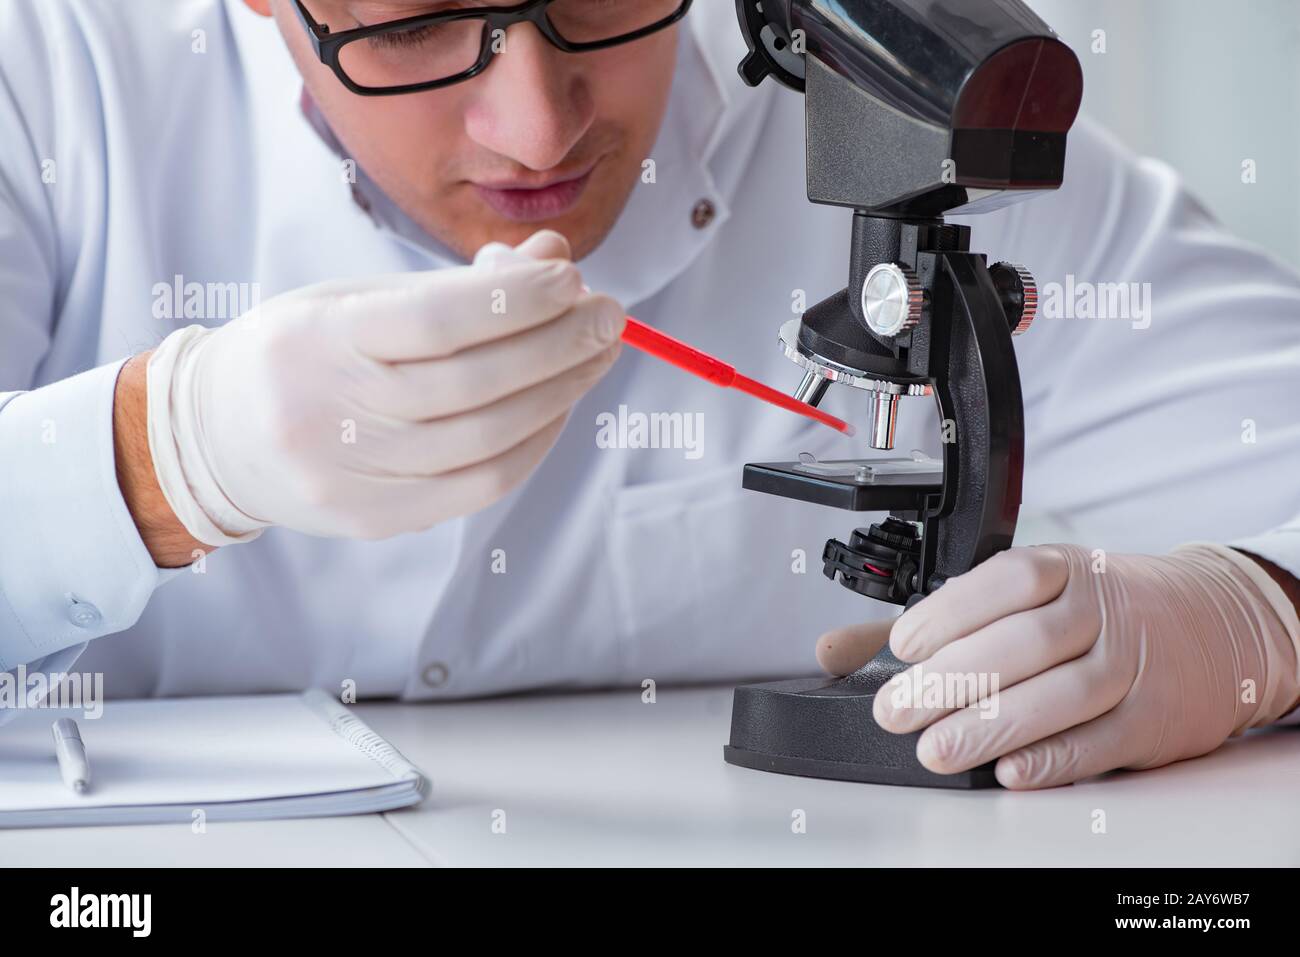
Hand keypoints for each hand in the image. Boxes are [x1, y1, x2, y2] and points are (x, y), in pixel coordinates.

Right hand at [145, 230, 624, 542]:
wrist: (216, 437)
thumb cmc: (303, 352)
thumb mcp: (358, 300)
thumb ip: (454, 286)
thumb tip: (553, 259)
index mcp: (320, 336)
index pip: (438, 319)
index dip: (517, 300)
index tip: (571, 278)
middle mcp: (329, 410)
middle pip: (473, 384)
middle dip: (557, 346)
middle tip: (609, 317)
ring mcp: (350, 475)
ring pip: (485, 440)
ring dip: (558, 394)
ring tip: (596, 357)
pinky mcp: (374, 518)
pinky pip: (477, 486)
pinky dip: (532, 445)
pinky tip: (559, 409)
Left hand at [816, 543, 1299, 788]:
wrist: (1215, 622)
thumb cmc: (1098, 607)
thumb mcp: (1029, 592)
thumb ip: (930, 622)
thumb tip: (833, 651)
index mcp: (1064, 569)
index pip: (1004, 582)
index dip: (949, 613)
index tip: (901, 646)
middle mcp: (1100, 611)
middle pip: (1022, 645)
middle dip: (951, 681)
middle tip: (895, 710)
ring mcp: (1130, 665)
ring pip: (1060, 696)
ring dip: (992, 726)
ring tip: (936, 750)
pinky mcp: (1153, 719)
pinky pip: (1101, 742)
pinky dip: (1054, 759)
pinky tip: (1010, 772)